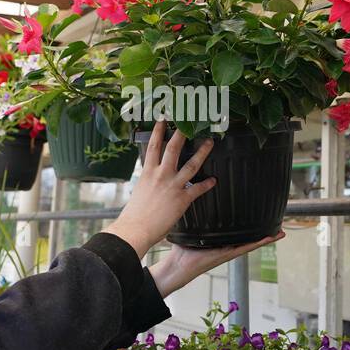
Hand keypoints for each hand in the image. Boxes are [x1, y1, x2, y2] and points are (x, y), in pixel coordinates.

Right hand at [103, 119, 216, 259]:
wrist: (136, 229)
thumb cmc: (135, 213)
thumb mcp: (139, 190)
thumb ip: (148, 181)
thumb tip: (151, 179)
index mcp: (148, 172)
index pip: (153, 146)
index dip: (159, 131)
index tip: (164, 119)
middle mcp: (161, 175)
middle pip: (173, 149)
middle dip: (181, 133)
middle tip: (190, 122)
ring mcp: (172, 186)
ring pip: (191, 165)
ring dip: (202, 153)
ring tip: (209, 142)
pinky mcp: (182, 199)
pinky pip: (197, 189)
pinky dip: (207, 184)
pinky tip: (214, 180)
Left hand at [149, 232, 284, 298]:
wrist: (176, 267)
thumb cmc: (181, 253)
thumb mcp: (191, 233)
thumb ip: (194, 221)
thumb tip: (190, 202)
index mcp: (220, 243)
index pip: (239, 234)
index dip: (252, 229)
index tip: (263, 221)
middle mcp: (227, 248)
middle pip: (250, 239)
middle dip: (264, 234)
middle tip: (280, 228)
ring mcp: (228, 253)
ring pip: (251, 244)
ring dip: (265, 239)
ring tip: (279, 233)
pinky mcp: (225, 255)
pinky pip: (244, 248)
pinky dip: (256, 243)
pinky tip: (266, 238)